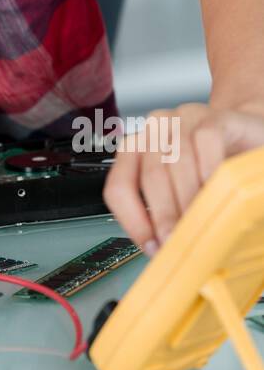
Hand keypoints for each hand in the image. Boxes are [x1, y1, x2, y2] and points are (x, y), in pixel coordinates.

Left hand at [103, 101, 263, 253]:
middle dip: (165, 217)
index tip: (152, 247)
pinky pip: (207, 143)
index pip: (118, 186)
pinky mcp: (213, 116)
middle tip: (179, 244)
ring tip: (202, 226)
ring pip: (177, 162)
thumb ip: (169, 213)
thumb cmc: (215, 167)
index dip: (133, 221)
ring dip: (190, 200)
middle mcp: (155, 131)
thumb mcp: (184, 190)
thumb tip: (163, 253)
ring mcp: (183, 119)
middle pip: (150, 178)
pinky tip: (220, 193)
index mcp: (137, 150)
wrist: (251, 137)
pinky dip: (211, 172)